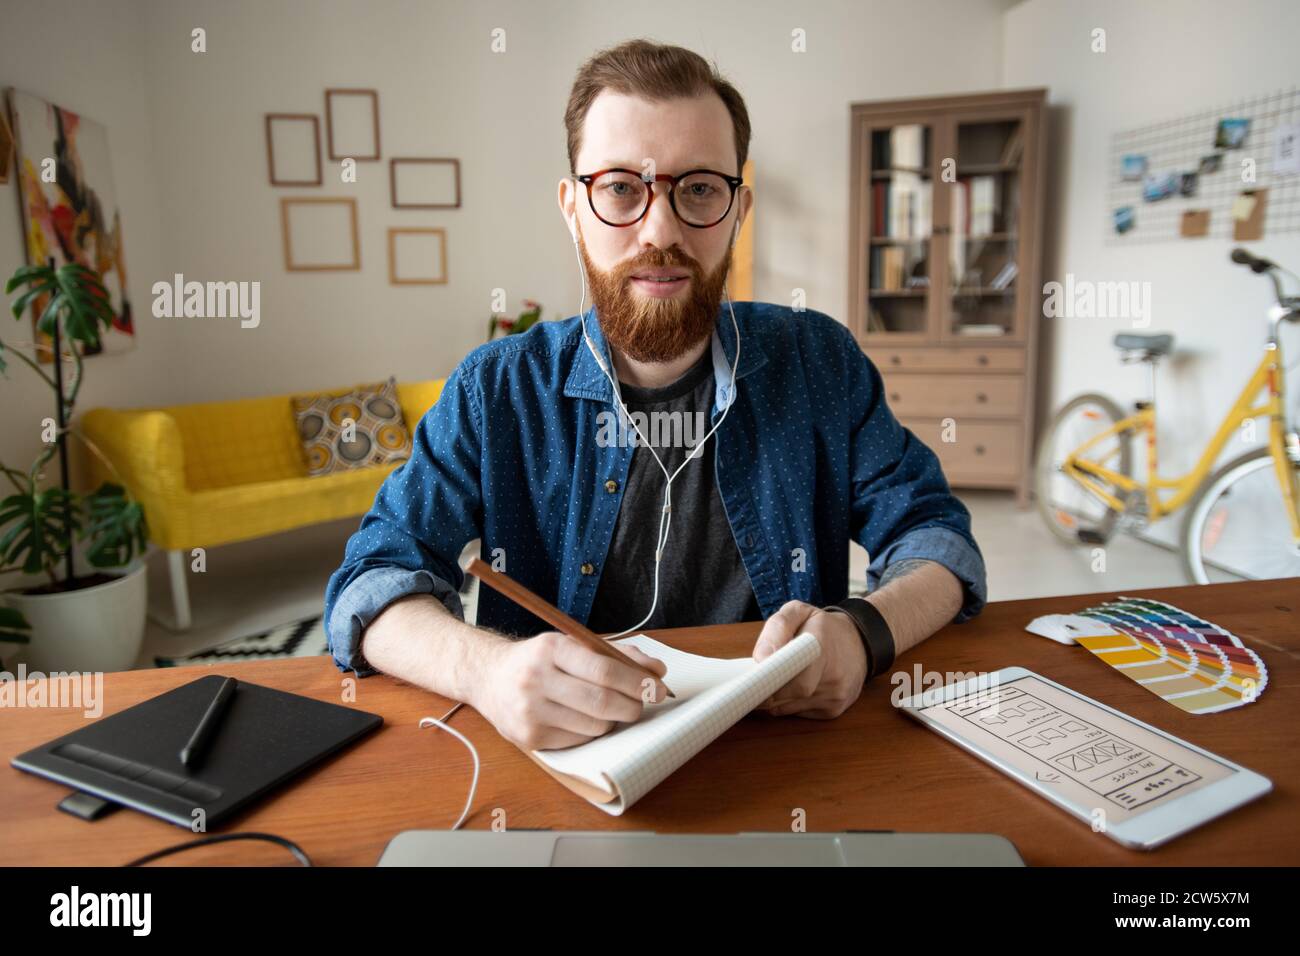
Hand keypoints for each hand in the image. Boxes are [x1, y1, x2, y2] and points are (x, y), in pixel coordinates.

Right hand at [473, 632, 668, 750]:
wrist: (489, 677)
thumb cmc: (540, 660)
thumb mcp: (573, 645)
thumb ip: (618, 655)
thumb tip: (658, 670)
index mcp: (551, 649)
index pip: (604, 670)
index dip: (637, 682)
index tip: (658, 688)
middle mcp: (536, 680)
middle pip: (601, 702)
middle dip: (632, 706)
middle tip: (641, 704)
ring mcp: (530, 712)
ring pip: (594, 726)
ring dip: (612, 720)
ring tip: (609, 708)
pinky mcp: (529, 737)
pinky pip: (578, 740)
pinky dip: (592, 731)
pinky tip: (584, 718)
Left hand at [752, 600, 867, 718]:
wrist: (861, 642)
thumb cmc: (824, 627)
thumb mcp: (799, 612)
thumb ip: (777, 627)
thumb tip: (762, 657)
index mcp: (821, 645)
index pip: (792, 675)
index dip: (770, 679)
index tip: (755, 676)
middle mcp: (833, 675)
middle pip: (788, 695)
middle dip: (767, 689)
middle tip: (757, 677)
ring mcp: (835, 696)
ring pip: (788, 706)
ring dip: (777, 696)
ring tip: (780, 677)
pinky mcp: (834, 711)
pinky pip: (798, 713)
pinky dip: (790, 702)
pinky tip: (796, 686)